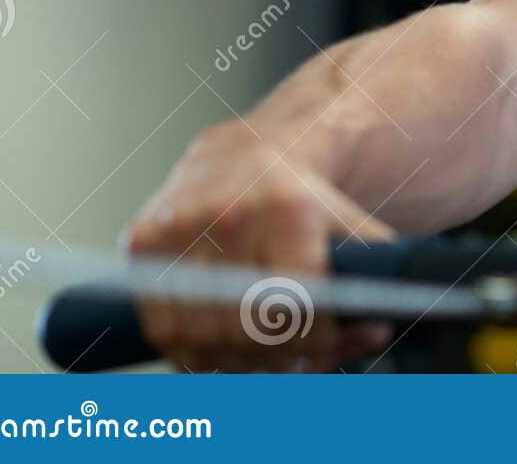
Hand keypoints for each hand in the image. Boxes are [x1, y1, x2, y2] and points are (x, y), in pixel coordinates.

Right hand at [124, 120, 395, 371]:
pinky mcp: (140, 244)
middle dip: (281, 355)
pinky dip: (197, 352)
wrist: (239, 155)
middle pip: (247, 327)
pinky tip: (224, 344)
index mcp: (284, 207)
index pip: (296, 300)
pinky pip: (165, 330)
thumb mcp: (350, 224)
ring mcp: (176, 229)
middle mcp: (225, 214)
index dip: (316, 336)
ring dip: (239, 362)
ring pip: (204, 337)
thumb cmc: (301, 201)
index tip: (328, 343)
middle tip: (300, 357)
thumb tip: (375, 331)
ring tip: (266, 353)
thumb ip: (371, 278)